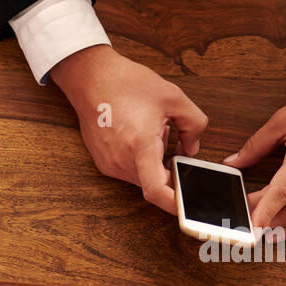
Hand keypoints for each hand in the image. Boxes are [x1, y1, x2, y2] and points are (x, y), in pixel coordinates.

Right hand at [50, 44, 208, 213]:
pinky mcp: (103, 164)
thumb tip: (192, 149)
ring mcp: (109, 164)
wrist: (92, 79)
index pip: (156, 190)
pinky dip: (140, 162)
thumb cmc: (127, 84)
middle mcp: (121, 160)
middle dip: (168, 172)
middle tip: (173, 146)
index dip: (174, 204)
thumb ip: (194, 125)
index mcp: (140, 144)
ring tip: (151, 134)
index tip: (187, 206)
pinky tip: (138, 137)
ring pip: (142, 179)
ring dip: (154, 165)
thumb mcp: (173, 97)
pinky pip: (129, 173)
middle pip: (153, 185)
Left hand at [224, 69, 285, 232]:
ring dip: (274, 226)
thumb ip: (256, 145)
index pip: (281, 191)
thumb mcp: (285, 119)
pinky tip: (278, 232)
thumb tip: (234, 162)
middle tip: (235, 219)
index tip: (250, 227)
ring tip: (251, 230)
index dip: (264, 211)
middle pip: (284, 206)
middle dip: (257, 215)